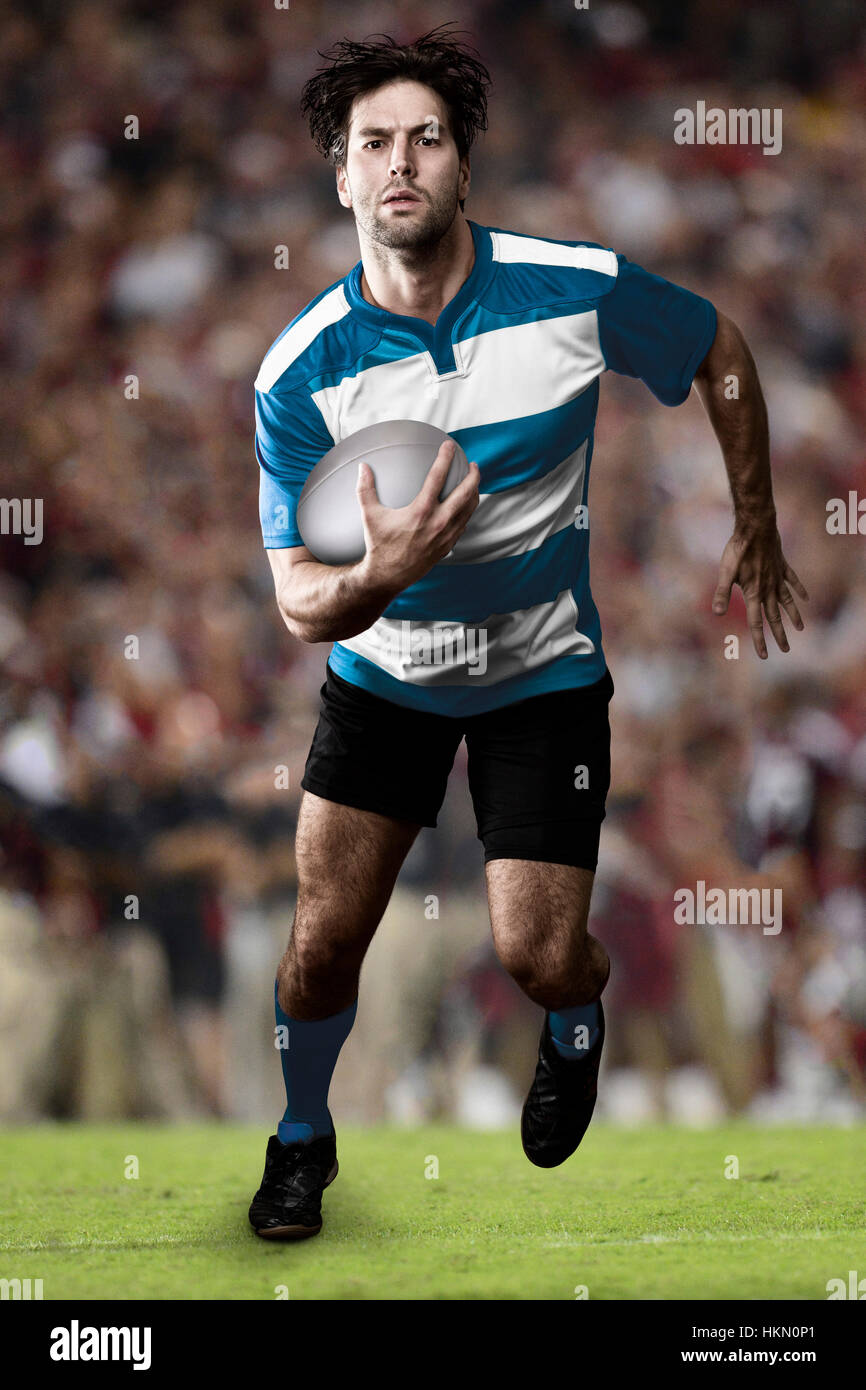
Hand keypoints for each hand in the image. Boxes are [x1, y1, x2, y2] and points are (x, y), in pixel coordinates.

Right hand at [355, 439, 479, 590]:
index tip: (449, 445)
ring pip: (469, 509)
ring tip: (473, 483)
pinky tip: (464, 506)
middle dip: (473, 476)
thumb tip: (363, 467)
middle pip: (465, 493)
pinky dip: (467, 511)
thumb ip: (365, 489)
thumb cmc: (378, 545)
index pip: (438, 477)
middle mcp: (438, 522)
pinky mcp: (447, 546)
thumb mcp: (369, 515)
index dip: (445, 458)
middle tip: (473, 465)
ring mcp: (446, 535)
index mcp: (421, 511)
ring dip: (474, 493)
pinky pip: (463, 524)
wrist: (387, 576)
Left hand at [712, 521, 807, 657]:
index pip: (757, 623)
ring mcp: (777, 578)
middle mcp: (769, 589)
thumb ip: (721, 593)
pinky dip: (799, 590)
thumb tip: (717, 613)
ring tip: (800, 628)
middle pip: (775, 617)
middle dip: (780, 635)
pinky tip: (806, 598)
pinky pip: (793, 581)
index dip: (760, 640)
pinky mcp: (782, 566)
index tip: (765, 656)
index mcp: (754, 593)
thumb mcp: (725, 572)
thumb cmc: (738, 550)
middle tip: (786, 650)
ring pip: (787, 602)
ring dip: (793, 616)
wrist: (756, 528)